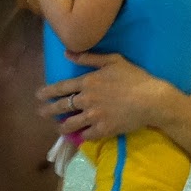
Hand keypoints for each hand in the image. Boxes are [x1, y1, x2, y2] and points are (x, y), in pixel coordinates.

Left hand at [35, 50, 178, 141]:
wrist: (151, 99)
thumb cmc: (134, 77)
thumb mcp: (112, 60)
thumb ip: (89, 58)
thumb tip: (67, 53)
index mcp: (87, 82)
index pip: (61, 88)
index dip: (47, 92)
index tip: (39, 95)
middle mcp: (86, 100)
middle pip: (61, 107)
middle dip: (49, 110)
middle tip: (41, 113)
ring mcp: (94, 116)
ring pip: (71, 124)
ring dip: (62, 126)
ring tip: (58, 128)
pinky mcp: (103, 130)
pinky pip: (86, 135)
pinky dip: (81, 136)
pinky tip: (78, 137)